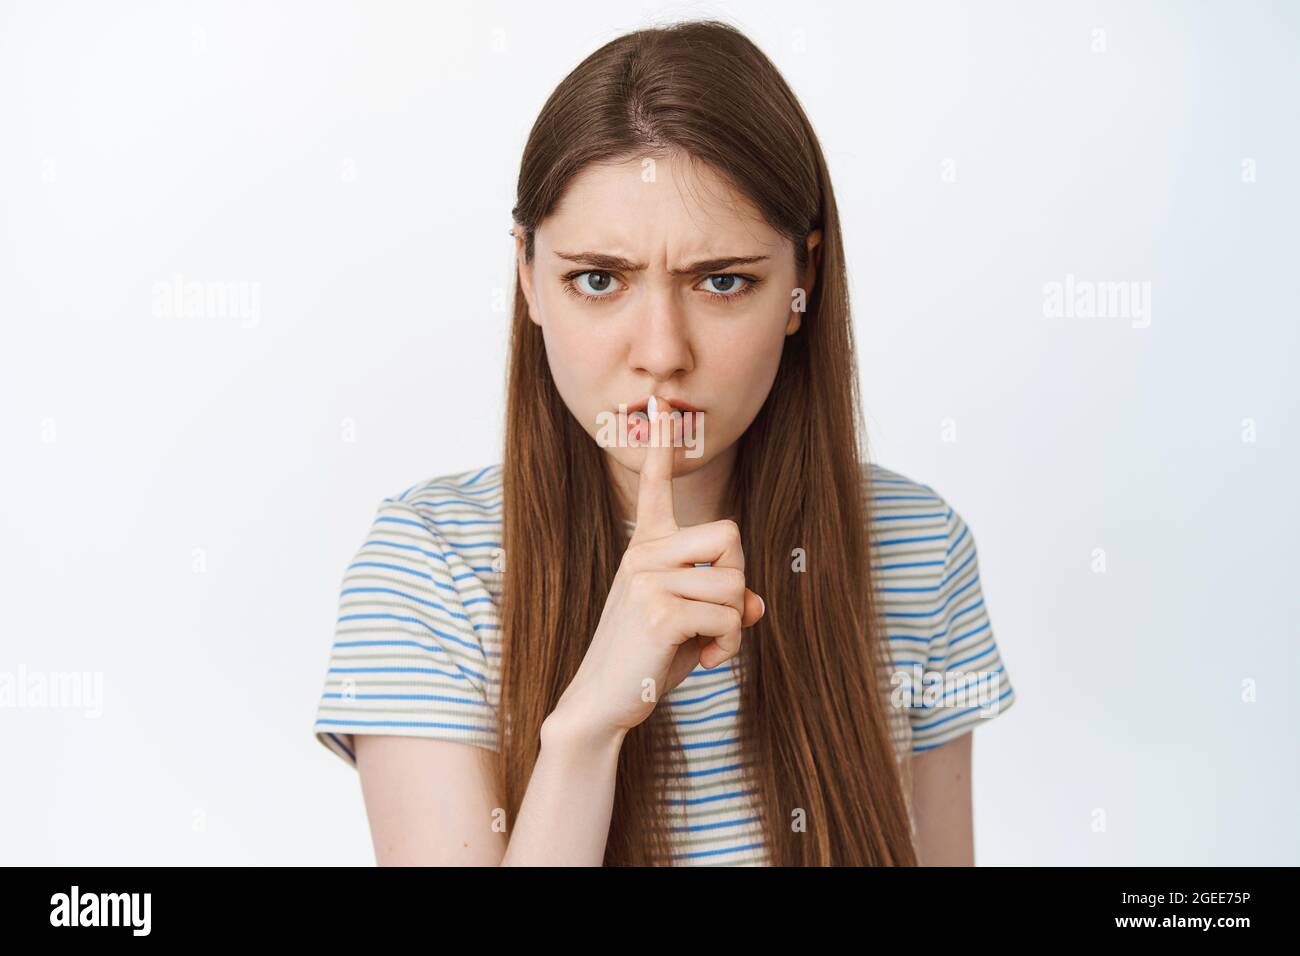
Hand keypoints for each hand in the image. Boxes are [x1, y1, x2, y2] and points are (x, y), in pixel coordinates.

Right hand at [552, 395, 765, 737]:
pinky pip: (727, 617)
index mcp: (646, 548)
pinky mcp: (659, 610)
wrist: (602, 701)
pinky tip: (706, 661)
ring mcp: (648, 579)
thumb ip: (723, 603)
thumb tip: (757, 603)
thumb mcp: (689, 624)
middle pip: (730, 536)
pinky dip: (728, 646)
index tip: (662, 405)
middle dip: (737, 580)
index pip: (656, 487)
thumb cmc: (646, 660)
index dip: (662, 448)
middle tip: (718, 619)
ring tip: (708, 647)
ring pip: (734, 585)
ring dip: (734, 626)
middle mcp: (644, 554)